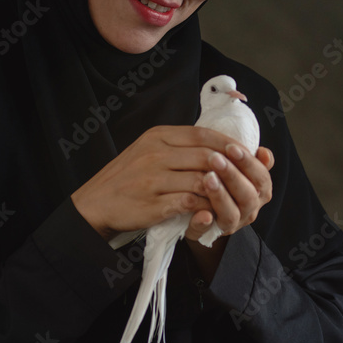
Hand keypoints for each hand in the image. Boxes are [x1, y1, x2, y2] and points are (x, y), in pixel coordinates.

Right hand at [72, 125, 272, 241]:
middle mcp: (156, 153)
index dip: (228, 143)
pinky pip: (189, 202)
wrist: (95, 203)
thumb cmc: (126, 177)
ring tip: (234, 195)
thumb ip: (177, 145)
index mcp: (157, 136)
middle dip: (231, 167)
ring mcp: (153, 179)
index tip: (244, 152)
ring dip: (221, 189)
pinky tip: (214, 209)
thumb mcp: (148, 149)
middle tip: (247, 176)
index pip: (202, 134)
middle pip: (206, 156)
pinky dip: (206, 206)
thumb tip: (214, 146)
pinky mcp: (153, 203)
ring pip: (201, 180)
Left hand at [183, 137, 273, 242]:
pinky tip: (199, 213)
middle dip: (232, 176)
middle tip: (215, 159)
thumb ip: (252, 160)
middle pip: (248, 195)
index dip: (249, 163)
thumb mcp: (240, 168)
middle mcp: (249, 209)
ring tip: (207, 178)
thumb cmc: (225, 182)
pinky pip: (206, 230)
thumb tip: (264, 152)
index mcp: (260, 192)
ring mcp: (231, 224)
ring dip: (220, 196)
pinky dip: (202, 222)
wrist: (202, 211)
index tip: (232, 147)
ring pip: (231, 214)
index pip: (261, 177)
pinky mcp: (209, 233)